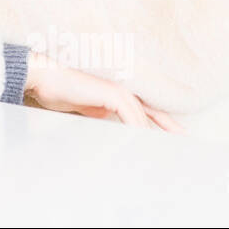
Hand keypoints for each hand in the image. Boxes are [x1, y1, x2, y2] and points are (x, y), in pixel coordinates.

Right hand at [24, 51, 183, 132]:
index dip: (164, 124)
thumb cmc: (59, 90)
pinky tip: (143, 142)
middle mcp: (122, 90)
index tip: (176, 138)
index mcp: (117, 94)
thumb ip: (101, 116)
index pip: (147, 112)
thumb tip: (113, 130)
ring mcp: (119, 91)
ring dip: (150, 136)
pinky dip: (138, 130)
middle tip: (184, 144)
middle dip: (168, 130)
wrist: (44, 76)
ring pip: (143, 118)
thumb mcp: (85, 110)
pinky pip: (132, 117)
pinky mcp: (113, 94)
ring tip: (162, 152)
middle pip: (152, 114)